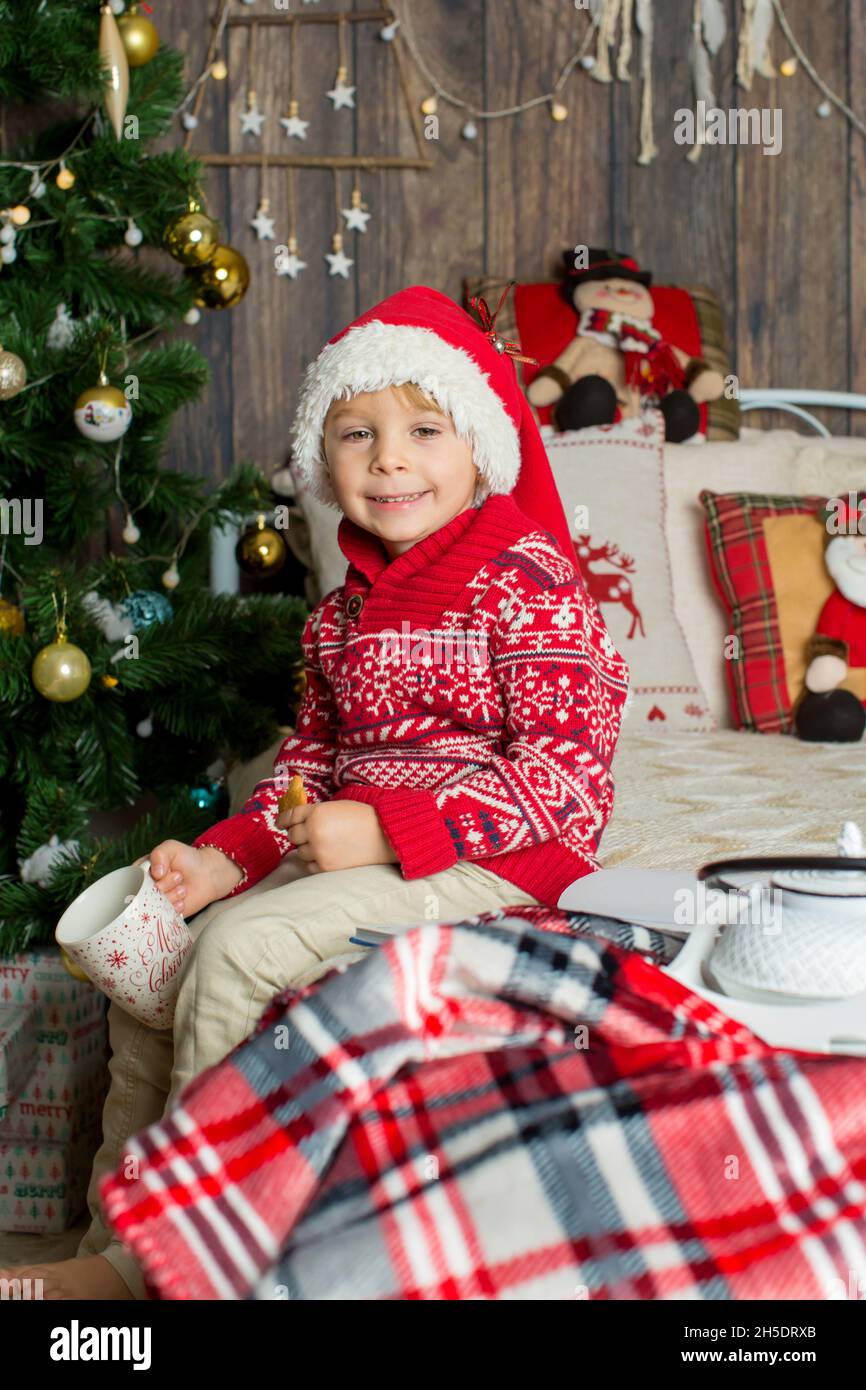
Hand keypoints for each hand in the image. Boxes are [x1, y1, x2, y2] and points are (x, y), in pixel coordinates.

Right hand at [134, 841, 243, 915]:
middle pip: (141, 896)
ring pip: (152, 907)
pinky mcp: (164, 914)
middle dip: (162, 887)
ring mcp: (154, 903)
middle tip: (178, 876)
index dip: (146, 879)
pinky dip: (173, 910)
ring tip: (183, 888)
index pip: (130, 881)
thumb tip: (156, 874)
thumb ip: (159, 854)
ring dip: (170, 897)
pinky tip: (182, 901)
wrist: (207, 874)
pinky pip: (162, 917)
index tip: (162, 873)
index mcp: (139, 873)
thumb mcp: (171, 848)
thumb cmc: (187, 858)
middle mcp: (143, 889)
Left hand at [276, 801, 397, 873]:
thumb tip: (295, 822)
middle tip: (310, 834)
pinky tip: (328, 855)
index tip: (280, 823)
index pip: (290, 816)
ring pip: (300, 852)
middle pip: (292, 836)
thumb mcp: (336, 807)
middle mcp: (314, 831)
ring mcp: (319, 851)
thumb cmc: (363, 818)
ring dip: (308, 849)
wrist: (385, 836)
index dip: (283, 820)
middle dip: (299, 835)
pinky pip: (309, 866)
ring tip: (326, 845)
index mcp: (316, 813)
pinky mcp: (326, 867)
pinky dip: (315, 862)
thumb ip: (315, 813)